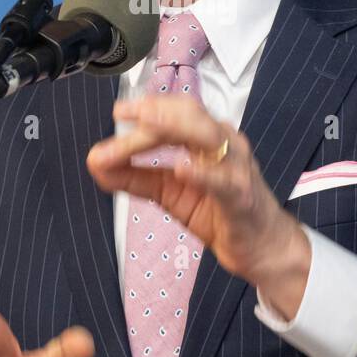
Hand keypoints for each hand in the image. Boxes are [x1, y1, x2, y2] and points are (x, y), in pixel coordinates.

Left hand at [86, 94, 310, 317]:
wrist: (261, 247)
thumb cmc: (218, 211)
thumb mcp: (169, 192)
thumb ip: (134, 176)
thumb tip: (95, 163)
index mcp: (207, 137)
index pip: (175, 114)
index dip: (146, 110)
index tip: (118, 112)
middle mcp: (225, 143)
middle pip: (189, 116)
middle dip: (154, 114)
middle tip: (123, 113)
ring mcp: (236, 168)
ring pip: (207, 137)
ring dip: (174, 128)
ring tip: (147, 125)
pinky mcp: (241, 196)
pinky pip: (223, 180)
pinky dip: (202, 173)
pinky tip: (182, 169)